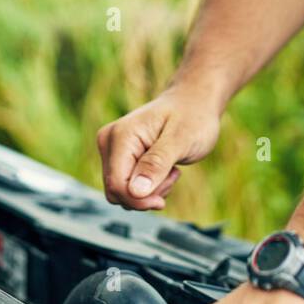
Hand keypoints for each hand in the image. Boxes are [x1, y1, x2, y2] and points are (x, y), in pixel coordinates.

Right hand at [97, 87, 220, 210]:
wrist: (194, 102)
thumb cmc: (192, 116)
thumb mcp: (181, 140)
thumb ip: (157, 164)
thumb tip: (135, 192)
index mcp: (121, 136)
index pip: (117, 185)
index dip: (138, 200)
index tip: (162, 201)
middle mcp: (109, 142)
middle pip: (116, 192)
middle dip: (146, 195)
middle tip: (172, 176)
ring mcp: (113, 149)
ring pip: (122, 193)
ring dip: (150, 192)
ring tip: (171, 170)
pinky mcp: (120, 158)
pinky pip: (128, 187)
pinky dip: (149, 188)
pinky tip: (165, 170)